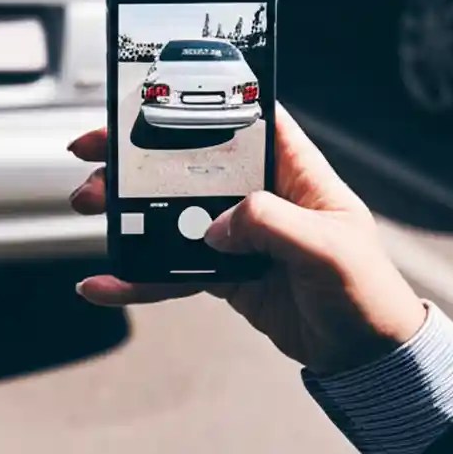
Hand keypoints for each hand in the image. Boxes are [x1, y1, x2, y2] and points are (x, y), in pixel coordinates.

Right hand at [66, 105, 426, 373]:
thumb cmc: (365, 291)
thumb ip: (272, 224)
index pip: (243, 118)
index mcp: (293, 171)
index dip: (198, 100)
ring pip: (168, 212)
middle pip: (187, 162)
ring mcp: (236, 234)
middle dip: (136, 157)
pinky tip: (104, 283)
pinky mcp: (221, 272)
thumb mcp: (328, 249)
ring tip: (87, 208)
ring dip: (124, 211)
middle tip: (93, 158)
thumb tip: (216, 225)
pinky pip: (168, 270)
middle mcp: (260, 195)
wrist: (363, 354)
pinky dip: (135, 278)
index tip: (148, 99)